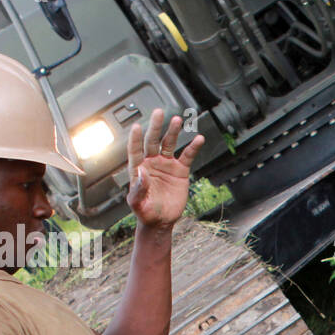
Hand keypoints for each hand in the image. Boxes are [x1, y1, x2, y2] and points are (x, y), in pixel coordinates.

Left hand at [126, 108, 204, 227]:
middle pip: (153, 141)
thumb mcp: (137, 204)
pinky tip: (198, 139)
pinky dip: (193, 147)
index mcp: (138, 168)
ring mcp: (166, 165)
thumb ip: (137, 189)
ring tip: (177, 120)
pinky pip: (187, 156)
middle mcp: (152, 162)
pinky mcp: (180, 170)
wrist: (161, 221)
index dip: (135, 139)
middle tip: (159, 112)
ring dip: (173, 132)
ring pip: (169, 144)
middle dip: (155, 126)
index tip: (137, 127)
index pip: (135, 150)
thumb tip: (141, 171)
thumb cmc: (145, 212)